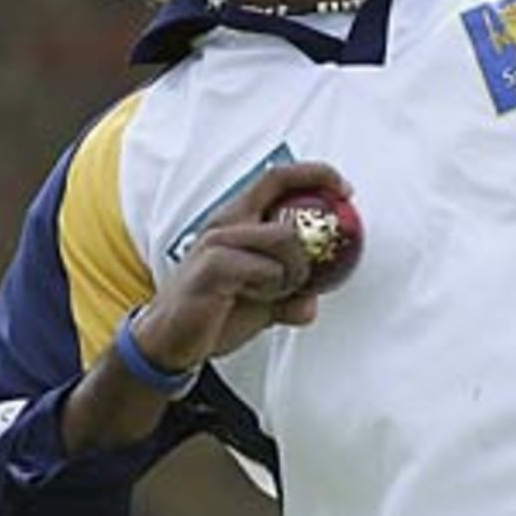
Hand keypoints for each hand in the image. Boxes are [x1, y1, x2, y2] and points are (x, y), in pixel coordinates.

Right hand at [130, 160, 349, 373]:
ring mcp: (216, 242)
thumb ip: (288, 296)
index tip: (345, 190)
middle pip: (281, 195)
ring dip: (293, 271)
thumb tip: (311, 304)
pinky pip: (264, 269)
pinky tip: (252, 301)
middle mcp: (225, 223)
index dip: (315, 174)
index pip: (277, 178)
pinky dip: (272, 288)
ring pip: (283, 237)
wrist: (169, 341)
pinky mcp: (212, 267)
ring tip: (276, 294)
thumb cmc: (213, 311)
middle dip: (310, 232)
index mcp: (236, 220)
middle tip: (311, 269)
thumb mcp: (261, 302)